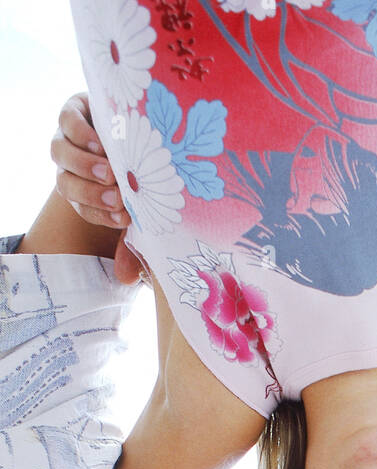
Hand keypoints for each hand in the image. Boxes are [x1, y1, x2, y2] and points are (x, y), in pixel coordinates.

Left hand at [52, 94, 141, 284]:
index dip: (101, 215)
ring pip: (60, 153)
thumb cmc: (142, 169)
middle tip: (117, 198)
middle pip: (65, 183)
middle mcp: (70, 165)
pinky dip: (81, 133)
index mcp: (82, 191)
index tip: (126, 218)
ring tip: (109, 171)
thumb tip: (127, 279)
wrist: (140, 121)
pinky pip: (67, 120)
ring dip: (83, 165)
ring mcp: (68, 136)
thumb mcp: (141, 204)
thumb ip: (133, 239)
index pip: (83, 207)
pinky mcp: (74, 108)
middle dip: (90, 193)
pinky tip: (101, 142)